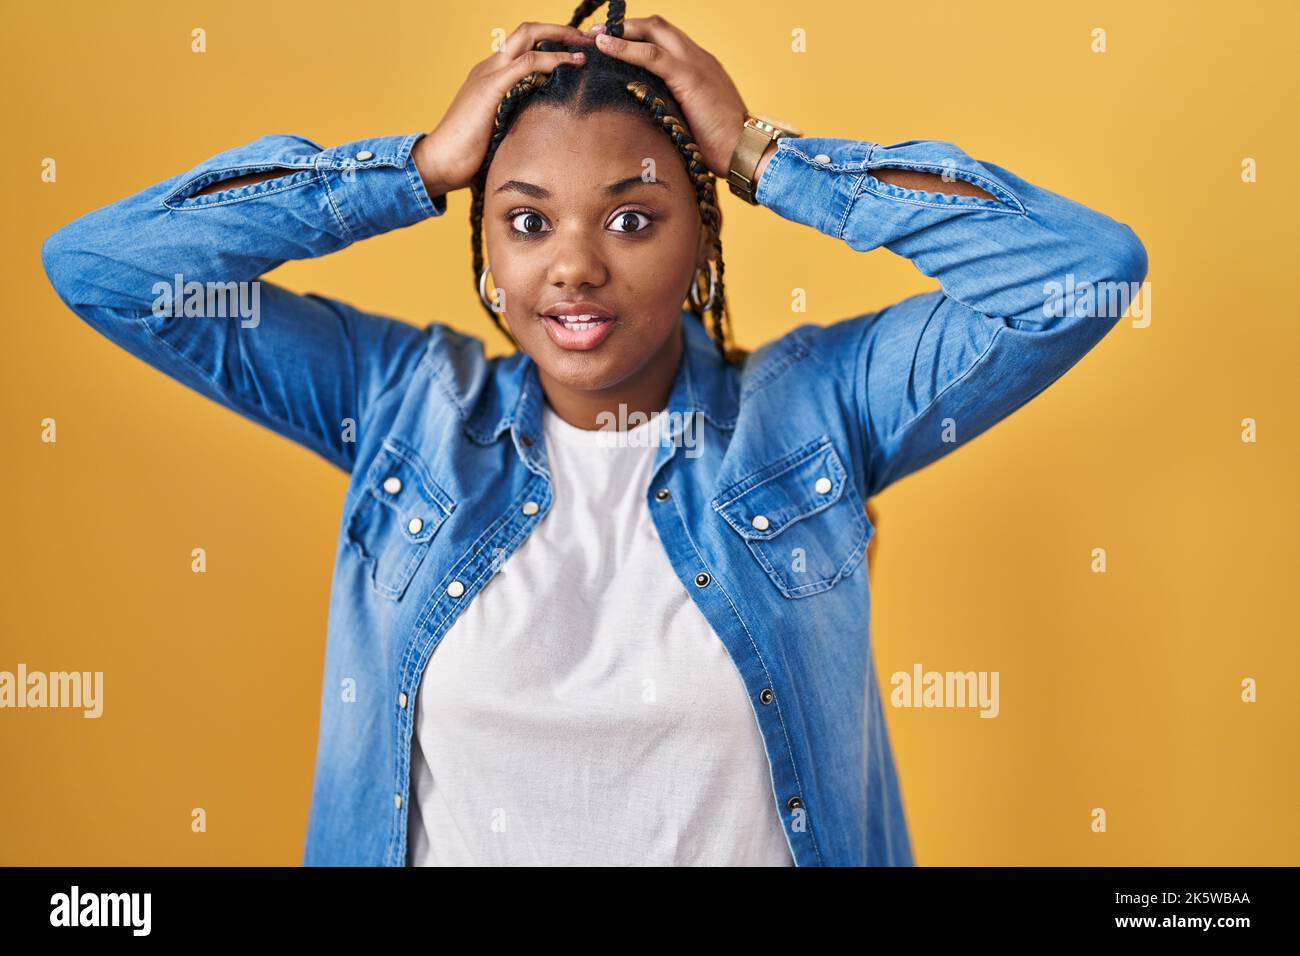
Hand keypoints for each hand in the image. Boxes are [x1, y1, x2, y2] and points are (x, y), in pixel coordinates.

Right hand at [413, 22, 596, 197]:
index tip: (579, 50)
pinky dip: (552, 60)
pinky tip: (571, 65)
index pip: (524, 45)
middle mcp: (489, 66)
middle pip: (527, 31)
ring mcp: (488, 73)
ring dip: (561, 39)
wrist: (439, 163)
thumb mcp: (501, 129)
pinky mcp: (489, 87)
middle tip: (588, 39)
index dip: (553, 42)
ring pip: (527, 37)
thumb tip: (545, 127)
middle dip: (561, 30)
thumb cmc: (468, 154)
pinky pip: (526, 63)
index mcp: (491, 75)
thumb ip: (519, 118)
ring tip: (586, 48)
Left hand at [590, 17, 747, 178]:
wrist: (747, 150)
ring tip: (596, 35)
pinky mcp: (688, 77)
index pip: (667, 40)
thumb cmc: (724, 146)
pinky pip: (650, 54)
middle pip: (658, 26)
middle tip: (599, 32)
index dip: (641, 37)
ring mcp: (694, 63)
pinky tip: (605, 45)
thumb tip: (654, 119)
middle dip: (627, 26)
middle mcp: (698, 57)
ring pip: (653, 32)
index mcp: (702, 66)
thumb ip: (678, 110)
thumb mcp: (697, 121)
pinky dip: (625, 47)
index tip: (617, 42)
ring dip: (621, 31)